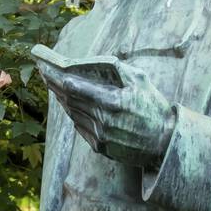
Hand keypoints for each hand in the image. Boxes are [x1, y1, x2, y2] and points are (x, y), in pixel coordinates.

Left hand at [40, 60, 175, 166]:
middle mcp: (103, 121)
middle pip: (70, 101)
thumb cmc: (154, 108)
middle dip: (55, 86)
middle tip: (46, 75)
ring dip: (63, 101)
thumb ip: (118, 69)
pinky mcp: (101, 148)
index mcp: (112, 102)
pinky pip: (81, 128)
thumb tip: (95, 62)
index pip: (74, 88)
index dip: (57, 77)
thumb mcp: (141, 81)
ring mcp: (100, 136)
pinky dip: (75, 116)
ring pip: (73, 114)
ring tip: (56, 88)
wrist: (164, 142)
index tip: (46, 69)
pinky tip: (72, 106)